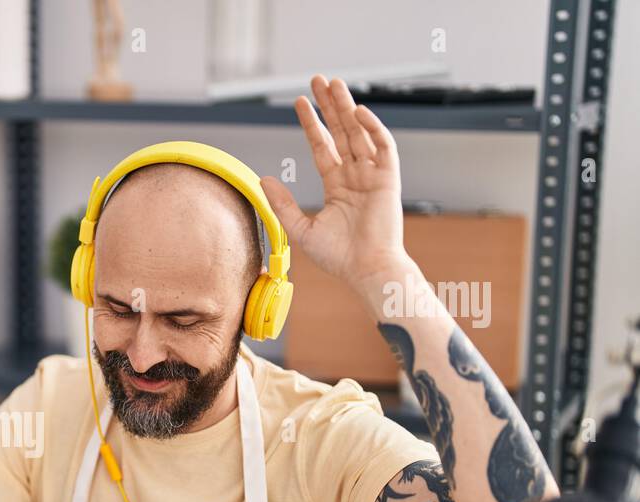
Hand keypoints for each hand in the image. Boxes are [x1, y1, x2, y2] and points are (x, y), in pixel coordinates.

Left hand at [259, 75, 410, 294]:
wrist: (366, 270)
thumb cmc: (338, 256)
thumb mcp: (301, 228)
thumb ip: (283, 204)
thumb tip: (264, 179)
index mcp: (337, 186)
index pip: (323, 147)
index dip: (311, 125)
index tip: (300, 103)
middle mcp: (355, 176)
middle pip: (341, 132)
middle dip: (330, 106)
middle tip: (318, 80)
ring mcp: (373, 175)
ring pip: (359, 132)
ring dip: (347, 107)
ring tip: (333, 83)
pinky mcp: (389, 178)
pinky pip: (383, 146)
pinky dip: (372, 128)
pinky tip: (357, 111)